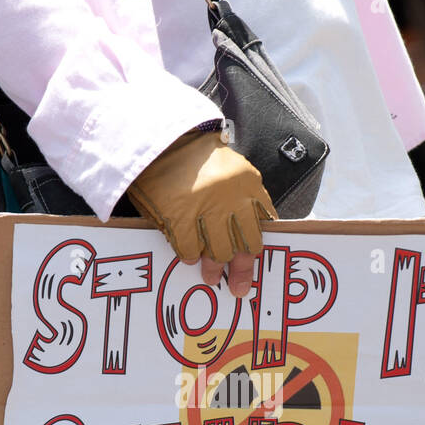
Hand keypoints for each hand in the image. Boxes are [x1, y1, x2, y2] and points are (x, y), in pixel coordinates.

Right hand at [127, 129, 275, 297]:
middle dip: (243, 268)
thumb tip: (241, 235)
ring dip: (215, 267)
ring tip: (211, 276)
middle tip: (239, 285)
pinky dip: (190, 256)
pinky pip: (191, 249)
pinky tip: (189, 256)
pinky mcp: (181, 217)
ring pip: (221, 252)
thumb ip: (241, 198)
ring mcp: (207, 209)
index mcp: (248, 184)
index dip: (258, 246)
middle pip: (246, 245)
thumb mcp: (229, 170)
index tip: (254, 261)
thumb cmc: (193, 158)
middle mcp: (233, 198)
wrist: (161, 139)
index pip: (263, 224)